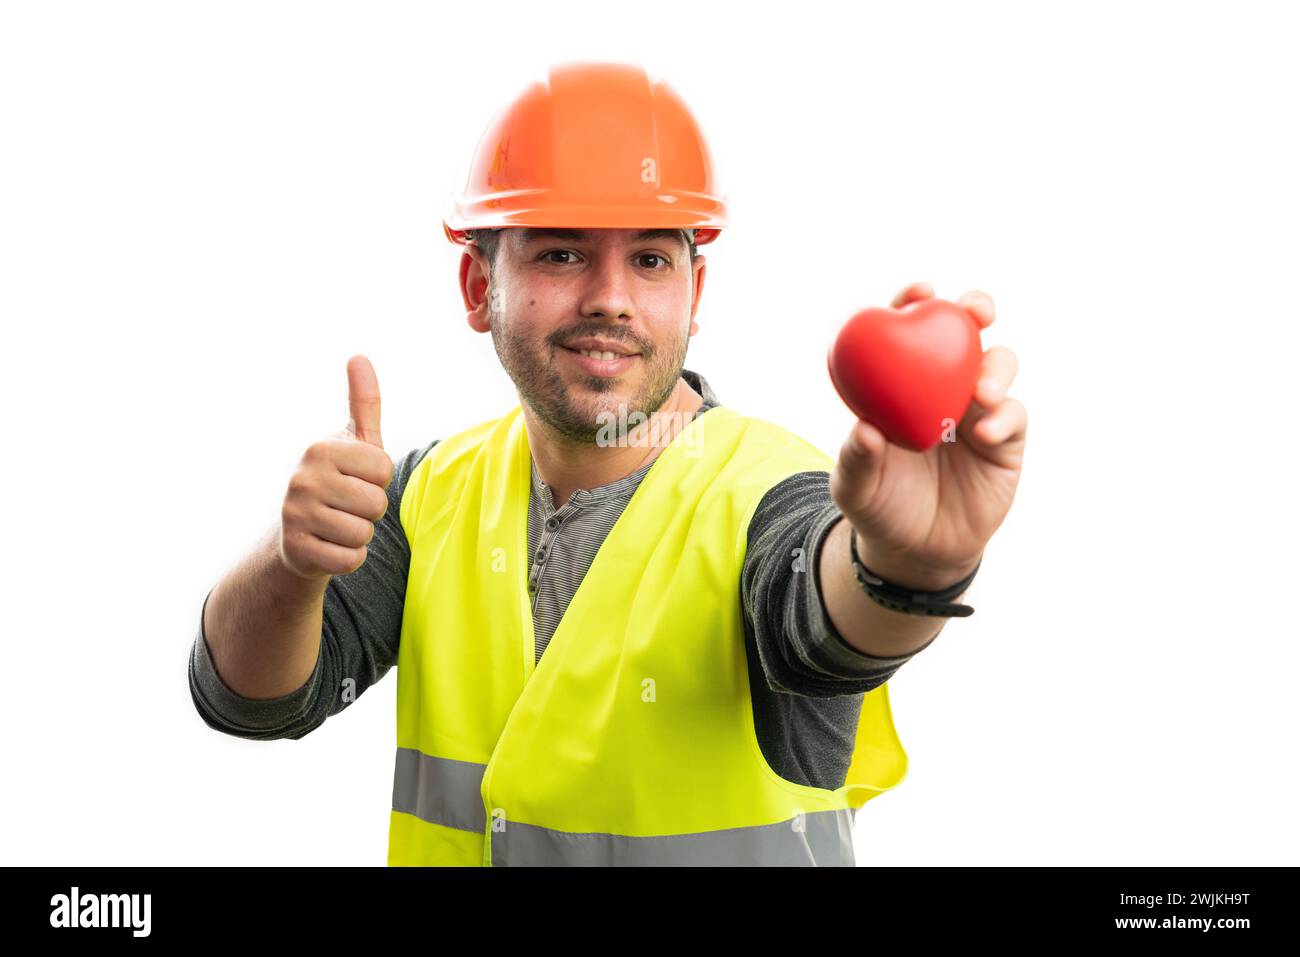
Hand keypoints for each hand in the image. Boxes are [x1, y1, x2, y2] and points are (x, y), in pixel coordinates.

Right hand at [279, 355, 394, 580]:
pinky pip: (351, 559)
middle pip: (377, 503)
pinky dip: (349, 557)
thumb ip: (364, 402)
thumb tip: (359, 355)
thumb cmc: (337, 482)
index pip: (384, 470)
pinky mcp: (296, 550)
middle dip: (370, 510)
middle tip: (345, 505)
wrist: (297, 535)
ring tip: (337, 524)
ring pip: (364, 533)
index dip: (378, 480)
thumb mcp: (354, 442)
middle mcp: (302, 479)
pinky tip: (330, 545)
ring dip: (359, 534)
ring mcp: (296, 515)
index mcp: (321, 449)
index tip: (355, 479)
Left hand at [828, 283, 1026, 589]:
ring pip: (999, 366)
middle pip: (967, 333)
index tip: (918, 293)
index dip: (915, 302)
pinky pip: (1013, 416)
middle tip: (974, 311)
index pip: (910, 330)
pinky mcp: (1006, 441)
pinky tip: (984, 431)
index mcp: (905, 383)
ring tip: (982, 392)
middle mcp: (945, 386)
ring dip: (995, 369)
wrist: (917, 550)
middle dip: (975, 309)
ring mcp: (978, 410)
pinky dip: (1003, 416)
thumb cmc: (880, 507)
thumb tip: (866, 430)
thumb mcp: (856, 488)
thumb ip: (857, 459)